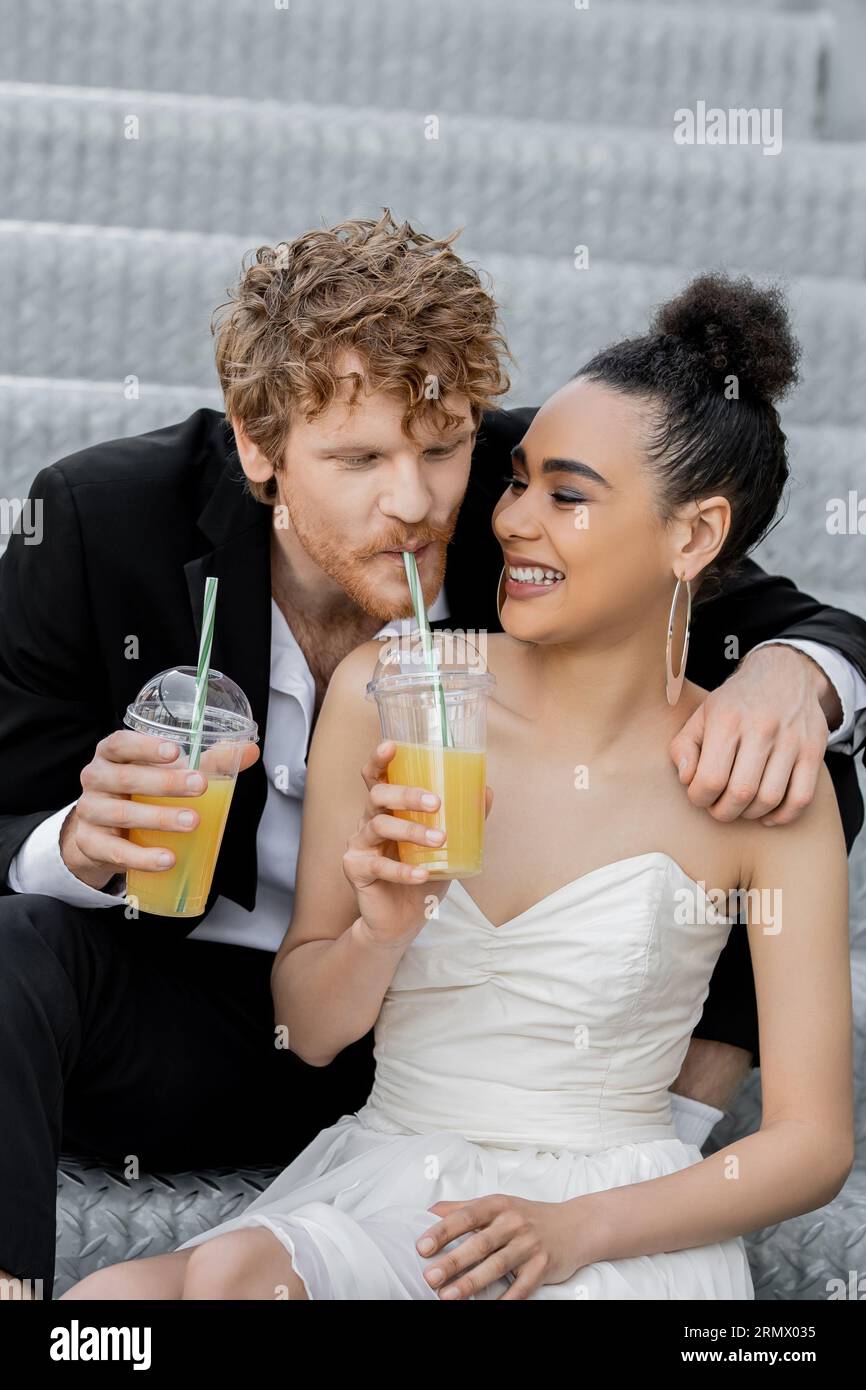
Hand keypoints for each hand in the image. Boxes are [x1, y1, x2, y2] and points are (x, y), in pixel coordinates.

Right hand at [60, 730, 259, 889]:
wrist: (101, 834)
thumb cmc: (139, 793)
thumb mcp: (167, 775)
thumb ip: (209, 762)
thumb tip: (251, 751)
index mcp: (112, 755)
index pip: (121, 744)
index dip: (145, 746)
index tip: (176, 751)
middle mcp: (95, 779)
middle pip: (127, 778)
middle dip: (165, 782)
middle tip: (201, 786)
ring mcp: (89, 812)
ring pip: (122, 813)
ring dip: (159, 818)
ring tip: (192, 823)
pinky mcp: (90, 844)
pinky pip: (115, 851)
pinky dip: (142, 857)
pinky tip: (167, 858)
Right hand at [343, 740, 492, 948]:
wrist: (402, 921)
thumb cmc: (422, 876)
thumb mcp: (448, 846)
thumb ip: (464, 820)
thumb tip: (486, 790)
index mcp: (387, 809)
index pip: (377, 776)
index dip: (379, 759)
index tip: (392, 745)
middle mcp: (369, 821)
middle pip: (378, 795)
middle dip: (407, 794)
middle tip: (437, 802)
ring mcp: (359, 844)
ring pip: (380, 826)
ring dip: (412, 831)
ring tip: (439, 840)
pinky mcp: (356, 870)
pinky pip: (378, 866)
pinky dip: (402, 870)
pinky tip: (422, 875)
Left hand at [415, 1194, 586, 1299]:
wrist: (575, 1226)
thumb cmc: (529, 1216)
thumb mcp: (498, 1204)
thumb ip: (464, 1208)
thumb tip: (430, 1211)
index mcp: (498, 1205)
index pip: (466, 1217)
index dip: (442, 1231)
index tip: (422, 1247)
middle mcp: (514, 1223)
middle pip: (479, 1243)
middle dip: (453, 1261)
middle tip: (429, 1277)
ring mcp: (529, 1245)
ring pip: (497, 1266)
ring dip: (472, 1283)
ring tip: (449, 1296)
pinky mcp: (543, 1266)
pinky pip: (521, 1287)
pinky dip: (506, 1299)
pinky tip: (489, 1308)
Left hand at [670, 645, 831, 825]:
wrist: (783, 673)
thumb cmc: (735, 703)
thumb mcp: (700, 715)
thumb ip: (684, 747)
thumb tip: (687, 780)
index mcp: (727, 719)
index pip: (710, 778)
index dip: (699, 798)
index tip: (699, 796)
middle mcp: (761, 728)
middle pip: (741, 793)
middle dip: (724, 811)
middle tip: (718, 807)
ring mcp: (791, 740)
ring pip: (770, 798)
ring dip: (750, 814)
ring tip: (740, 806)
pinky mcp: (814, 750)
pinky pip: (802, 797)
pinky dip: (783, 816)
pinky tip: (767, 814)